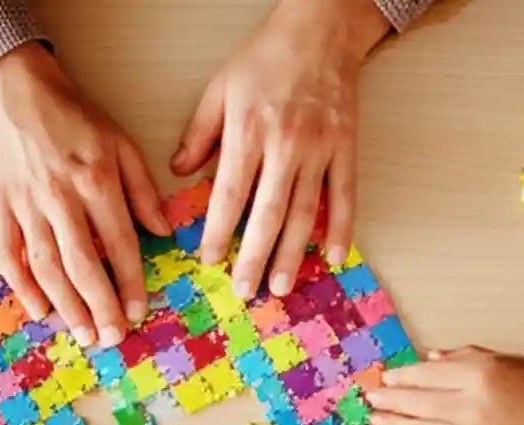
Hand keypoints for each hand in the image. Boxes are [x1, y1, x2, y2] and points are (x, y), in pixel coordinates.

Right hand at [0, 44, 170, 347]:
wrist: (20, 94)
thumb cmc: (76, 120)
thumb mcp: (123, 145)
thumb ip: (143, 191)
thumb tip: (163, 232)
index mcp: (96, 180)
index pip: (119, 242)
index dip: (130, 281)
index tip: (139, 312)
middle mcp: (61, 197)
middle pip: (82, 263)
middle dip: (100, 306)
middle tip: (114, 338)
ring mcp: (27, 205)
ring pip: (46, 265)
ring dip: (66, 305)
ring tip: (83, 334)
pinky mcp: (0, 207)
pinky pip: (8, 253)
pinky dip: (22, 285)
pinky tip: (39, 309)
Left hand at [172, 0, 388, 297]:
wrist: (319, 33)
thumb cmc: (264, 60)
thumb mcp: (219, 89)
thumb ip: (198, 134)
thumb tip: (178, 172)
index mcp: (248, 131)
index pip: (230, 193)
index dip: (219, 231)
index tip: (210, 261)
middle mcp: (285, 144)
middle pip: (268, 212)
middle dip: (254, 256)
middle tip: (245, 292)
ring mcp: (320, 149)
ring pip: (306, 211)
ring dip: (293, 253)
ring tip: (280, 286)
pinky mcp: (345, 148)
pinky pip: (344, 195)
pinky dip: (342, 228)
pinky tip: (335, 255)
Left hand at [366, 347, 523, 424]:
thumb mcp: (512, 361)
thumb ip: (467, 359)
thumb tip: (428, 361)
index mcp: (481, 373)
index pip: (425, 375)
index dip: (400, 377)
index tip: (385, 378)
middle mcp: (473, 406)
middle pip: (417, 403)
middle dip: (390, 401)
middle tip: (371, 399)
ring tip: (378, 421)